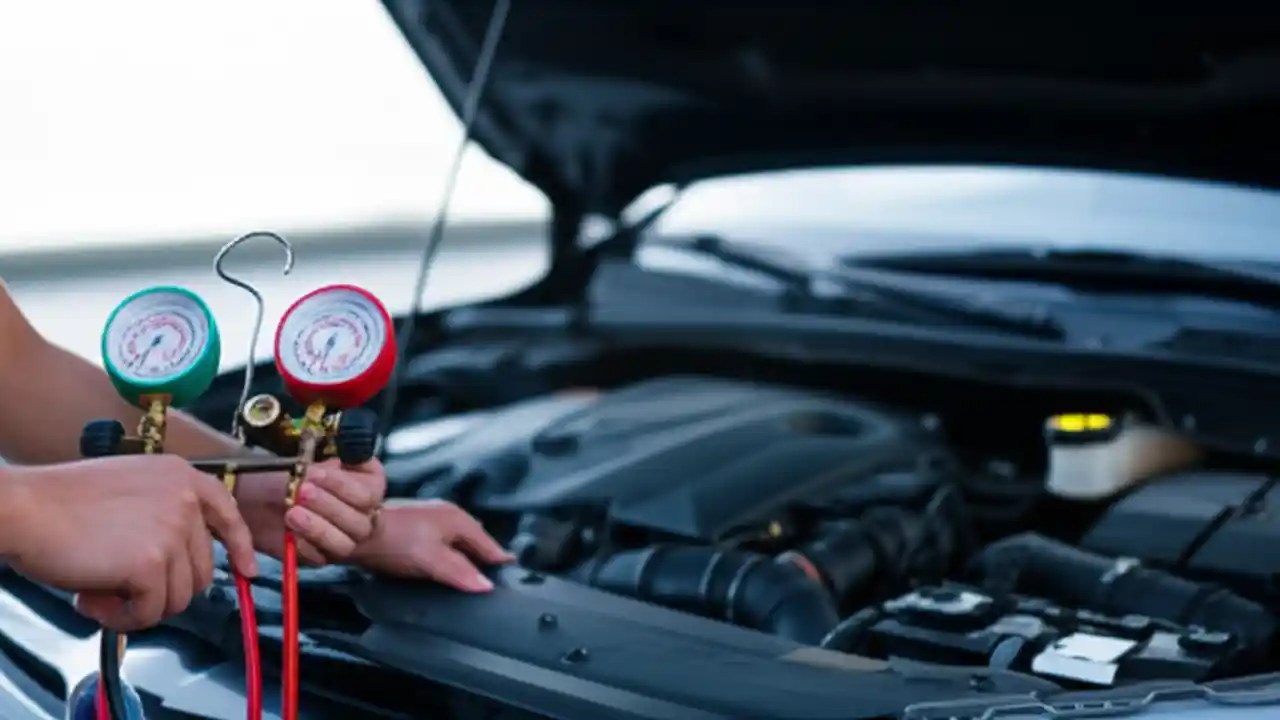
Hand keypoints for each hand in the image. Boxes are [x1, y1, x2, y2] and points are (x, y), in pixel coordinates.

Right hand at [3, 456, 257, 631]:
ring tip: (100, 592)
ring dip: (141, 605)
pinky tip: (93, 601)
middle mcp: (185, 499)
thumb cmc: (60, 503)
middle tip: (119, 586)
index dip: (239, 546)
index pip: (227, 513)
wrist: (24, 509)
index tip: (248, 570)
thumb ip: (161, 514)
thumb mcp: (129, 490)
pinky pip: (152, 612)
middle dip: (164, 588)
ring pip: (180, 596)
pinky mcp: (152, 563)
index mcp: (180, 476)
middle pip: (202, 569)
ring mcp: (172, 531)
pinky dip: (123, 618)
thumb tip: (177, 559)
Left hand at [239, 459, 386, 565]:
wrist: (275, 500)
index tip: (314, 473)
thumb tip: (352, 445)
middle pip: (358, 522)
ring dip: (317, 529)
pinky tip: (291, 534)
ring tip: (292, 513)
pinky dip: (306, 547)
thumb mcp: (326, 458)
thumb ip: (343, 454)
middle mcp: (364, 518)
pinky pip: (321, 559)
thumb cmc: (304, 475)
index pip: (366, 495)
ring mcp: (346, 541)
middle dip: (328, 506)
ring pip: (343, 544)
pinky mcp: (323, 558)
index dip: (341, 486)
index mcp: (371, 490)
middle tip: (302, 491)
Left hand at [350, 500, 513, 591]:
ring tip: (473, 574)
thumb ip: (461, 572)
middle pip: (475, 540)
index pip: (488, 543)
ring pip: (459, 540)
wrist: (356, 530)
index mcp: (457, 520)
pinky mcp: (416, 526)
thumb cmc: (397, 542)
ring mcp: (431, 518)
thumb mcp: (431, 560)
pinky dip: (451, 554)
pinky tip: (446, 565)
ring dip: (467, 555)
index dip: (499, 560)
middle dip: (485, 556)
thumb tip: (488, 586)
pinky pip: (444, 542)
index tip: (512, 573)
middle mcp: (448, 515)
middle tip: (494, 577)